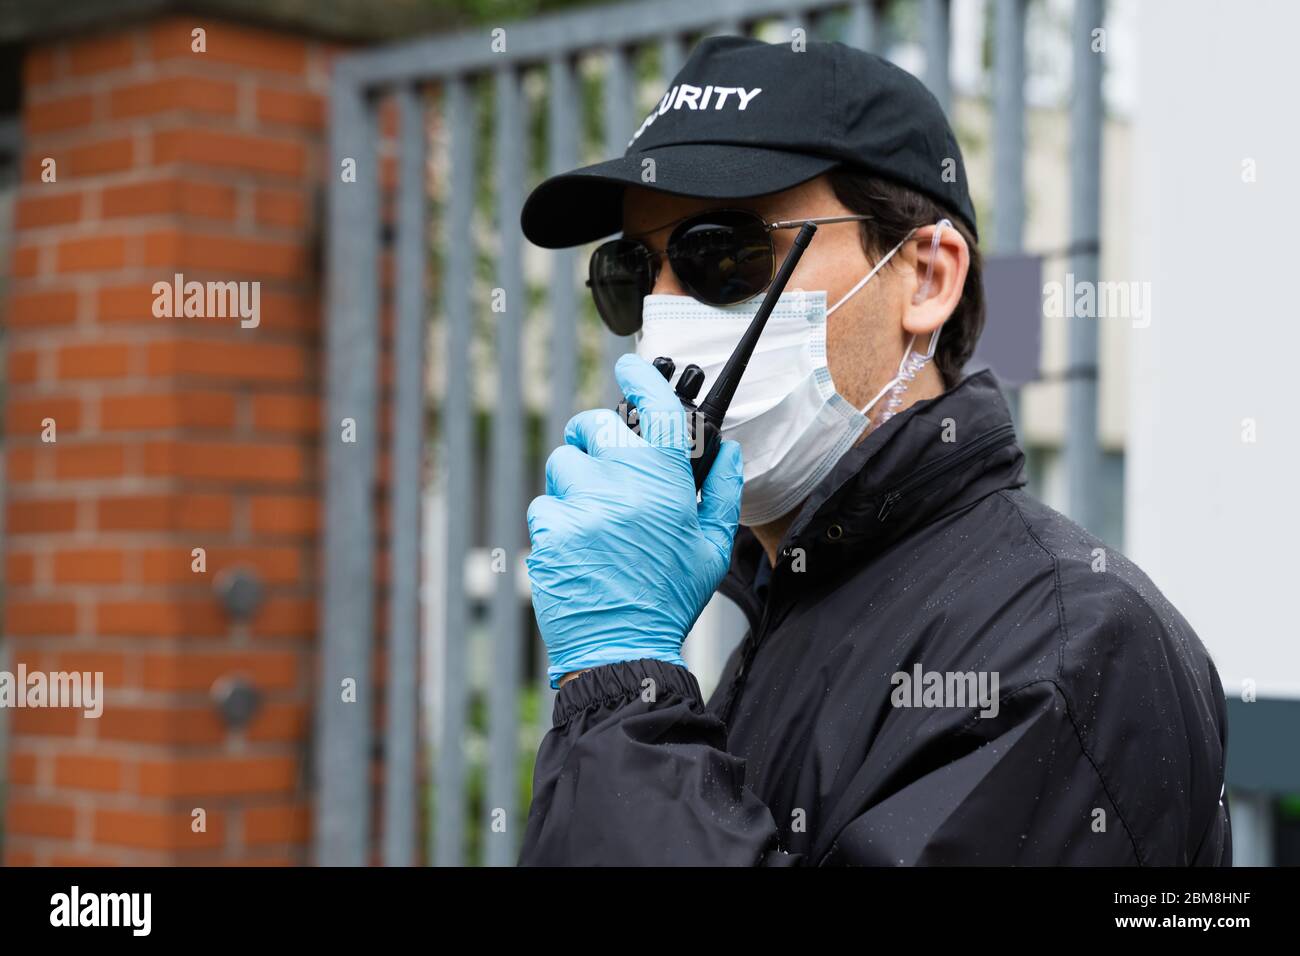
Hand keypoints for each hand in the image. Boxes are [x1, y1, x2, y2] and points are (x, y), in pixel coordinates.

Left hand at [526, 353, 743, 688]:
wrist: (623, 649)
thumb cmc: (669, 600)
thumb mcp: (711, 549)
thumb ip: (721, 494)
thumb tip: (729, 454)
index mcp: (666, 482)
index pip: (655, 407)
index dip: (640, 378)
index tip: (630, 368)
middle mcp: (623, 483)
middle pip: (594, 426)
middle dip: (595, 437)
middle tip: (602, 460)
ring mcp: (583, 504)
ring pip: (563, 463)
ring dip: (573, 480)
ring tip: (591, 516)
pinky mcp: (550, 530)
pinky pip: (544, 506)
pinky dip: (556, 521)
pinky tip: (576, 548)